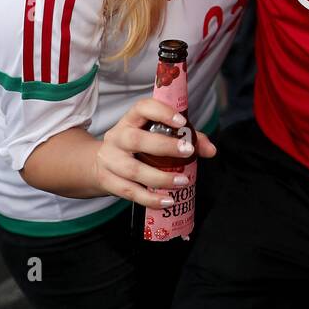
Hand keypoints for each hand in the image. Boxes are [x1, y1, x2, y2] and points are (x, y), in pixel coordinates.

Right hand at [94, 96, 217, 206]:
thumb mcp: (155, 135)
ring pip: (133, 170)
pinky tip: (167, 200)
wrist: (98, 164)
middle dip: (164, 146)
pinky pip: (130, 192)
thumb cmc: (137, 146)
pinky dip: (150, 198)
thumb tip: (211, 150)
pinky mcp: (108, 181)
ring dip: (161, 177)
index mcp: (130, 120)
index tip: (182, 122)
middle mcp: (117, 137)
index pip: (142, 108)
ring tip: (182, 181)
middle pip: (136, 140)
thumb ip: (186, 137)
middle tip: (189, 152)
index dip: (162, 112)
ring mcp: (110, 160)